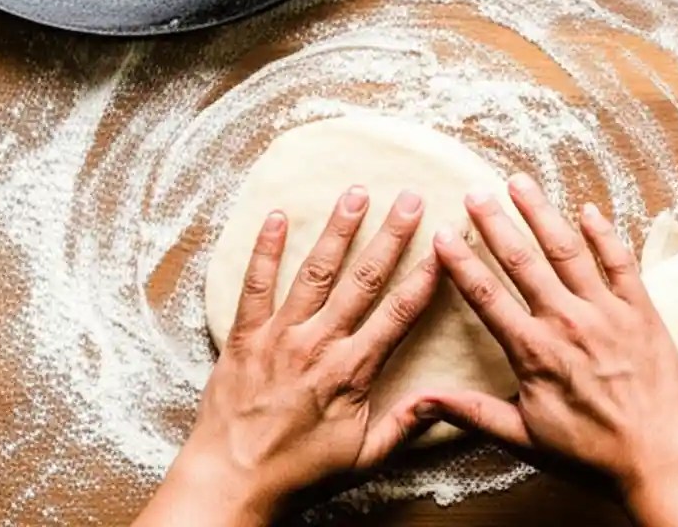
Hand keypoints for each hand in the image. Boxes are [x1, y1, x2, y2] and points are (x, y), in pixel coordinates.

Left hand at [134, 188, 440, 526]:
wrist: (231, 483)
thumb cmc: (299, 475)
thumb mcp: (363, 459)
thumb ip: (405, 426)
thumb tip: (442, 400)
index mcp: (353, 371)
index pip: (401, 313)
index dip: (427, 276)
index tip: (446, 244)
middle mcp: (319, 344)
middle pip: (364, 279)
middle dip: (390, 235)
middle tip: (408, 198)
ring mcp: (279, 336)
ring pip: (315, 272)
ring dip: (337, 230)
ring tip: (355, 193)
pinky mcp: (244, 337)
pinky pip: (255, 285)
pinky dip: (265, 250)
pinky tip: (276, 217)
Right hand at [424, 174, 677, 526]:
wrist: (660, 457)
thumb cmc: (592, 454)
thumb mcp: (524, 438)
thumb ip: (472, 413)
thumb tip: (420, 403)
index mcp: (534, 351)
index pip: (486, 296)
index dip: (460, 262)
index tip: (441, 234)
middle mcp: (568, 322)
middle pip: (522, 260)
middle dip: (495, 222)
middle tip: (475, 191)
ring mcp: (607, 311)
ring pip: (568, 249)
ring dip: (542, 212)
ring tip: (520, 182)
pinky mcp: (641, 310)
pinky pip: (620, 261)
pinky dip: (603, 233)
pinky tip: (587, 209)